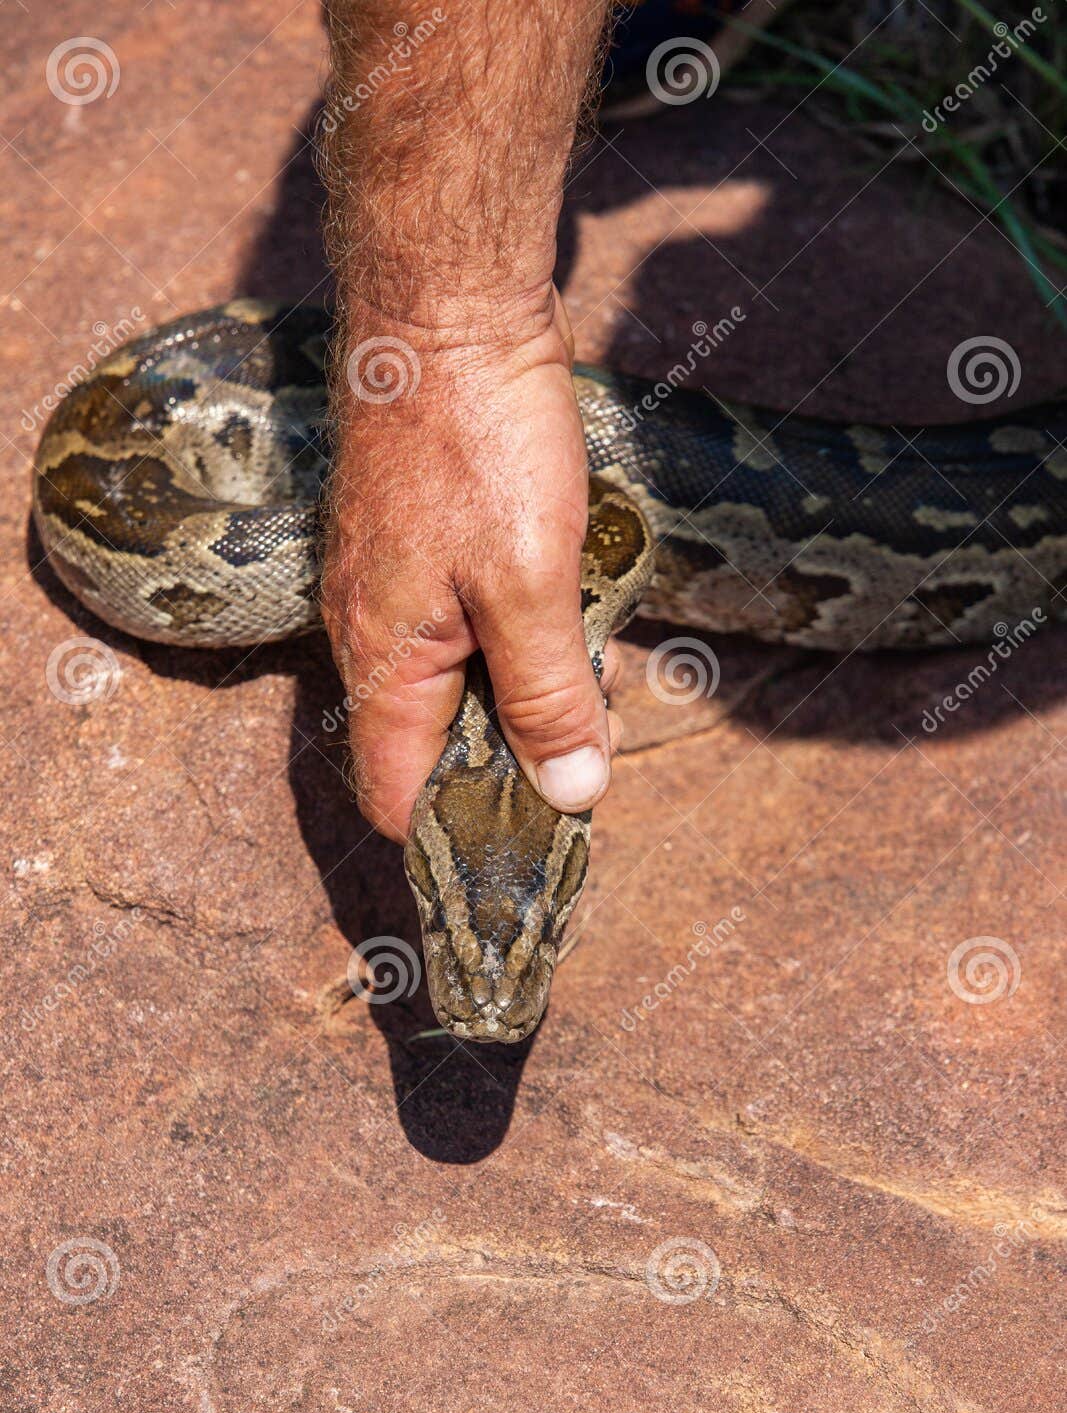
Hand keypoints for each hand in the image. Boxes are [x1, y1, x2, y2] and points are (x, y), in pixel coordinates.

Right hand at [321, 287, 620, 842]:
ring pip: (450, 685)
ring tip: (592, 706)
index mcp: (380, 660)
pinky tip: (569, 633)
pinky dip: (513, 647)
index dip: (457, 832)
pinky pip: (463, 628)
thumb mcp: (530, 585)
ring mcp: (393, 585)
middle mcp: (370, 632)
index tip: (532, 844)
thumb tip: (570, 794)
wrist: (450, 302)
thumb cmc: (481, 439)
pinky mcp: (424, 543)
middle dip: (501, 769)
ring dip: (517, 703)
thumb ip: (548, 695)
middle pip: (426, 747)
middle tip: (586, 770)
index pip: (393, 795)